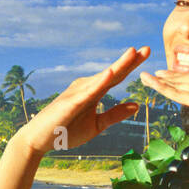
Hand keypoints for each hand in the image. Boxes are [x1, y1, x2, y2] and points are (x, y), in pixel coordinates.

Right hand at [13, 46, 148, 155]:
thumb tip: (137, 104)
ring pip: (102, 78)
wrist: (40, 140)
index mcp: (93, 91)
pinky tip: (110, 73)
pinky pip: (87, 92)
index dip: (132, 65)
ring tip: (132, 53)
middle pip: (112, 73)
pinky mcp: (70, 103)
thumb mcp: (96, 125)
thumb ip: (115, 114)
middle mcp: (86, 87)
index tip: (147, 53)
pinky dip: (99, 82)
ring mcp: (77, 93)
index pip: (116, 77)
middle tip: (148, 49)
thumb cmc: (66, 130)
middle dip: (129, 61)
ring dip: (117, 66)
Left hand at [139, 66, 188, 131]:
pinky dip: (159, 86)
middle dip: (168, 76)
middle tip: (155, 74)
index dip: (184, 75)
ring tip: (146, 77)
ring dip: (159, 80)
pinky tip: (149, 83)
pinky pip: (173, 91)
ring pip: (176, 82)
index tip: (174, 74)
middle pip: (184, 76)